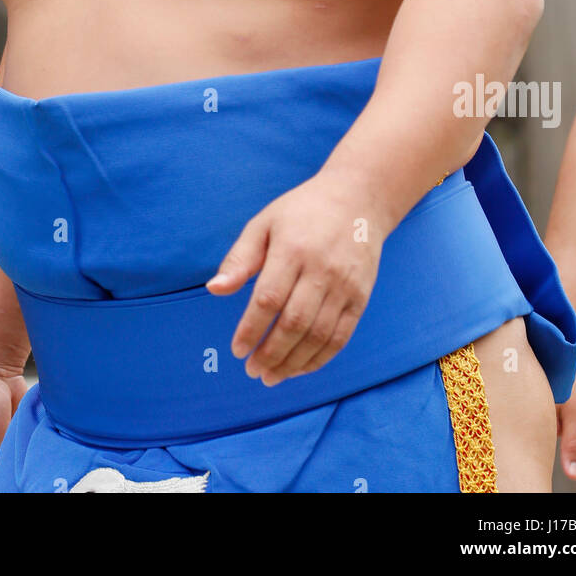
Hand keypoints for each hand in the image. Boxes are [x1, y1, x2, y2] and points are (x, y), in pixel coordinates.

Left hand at [206, 168, 386, 385]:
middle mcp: (321, 269)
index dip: (251, 329)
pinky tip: (300, 368)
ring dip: (293, 363)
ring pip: (319, 336)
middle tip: (252, 371)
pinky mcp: (361, 296)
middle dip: (271, 354)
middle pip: (294, 323)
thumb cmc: (302, 212)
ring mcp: (345, 285)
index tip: (237, 350)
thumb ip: (240, 258)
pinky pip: (341, 336)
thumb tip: (214, 289)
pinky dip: (320, 358)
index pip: (268, 299)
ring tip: (272, 376)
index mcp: (292, 249)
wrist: (358, 199)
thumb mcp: (264, 223)